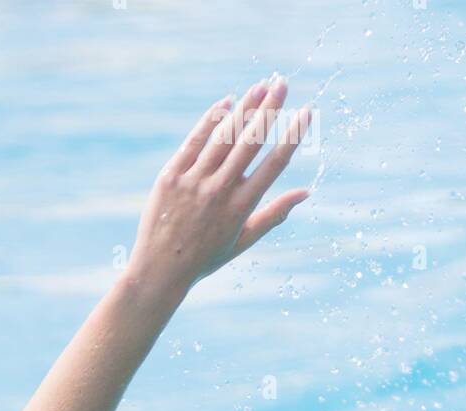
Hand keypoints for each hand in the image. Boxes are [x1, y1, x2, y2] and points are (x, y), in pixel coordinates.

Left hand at [127, 78, 311, 304]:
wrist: (159, 271)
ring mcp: (193, 182)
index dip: (292, 136)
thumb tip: (306, 193)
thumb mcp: (243, 240)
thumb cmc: (205, 258)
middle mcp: (218, 192)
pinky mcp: (170, 177)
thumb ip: (274, 214)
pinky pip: (194, 141)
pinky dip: (211, 120)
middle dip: (269, 109)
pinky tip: (227, 103)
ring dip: (244, 108)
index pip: (273, 165)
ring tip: (260, 87)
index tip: (306, 112)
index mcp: (240, 208)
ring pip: (223, 136)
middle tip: (282, 84)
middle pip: (250, 142)